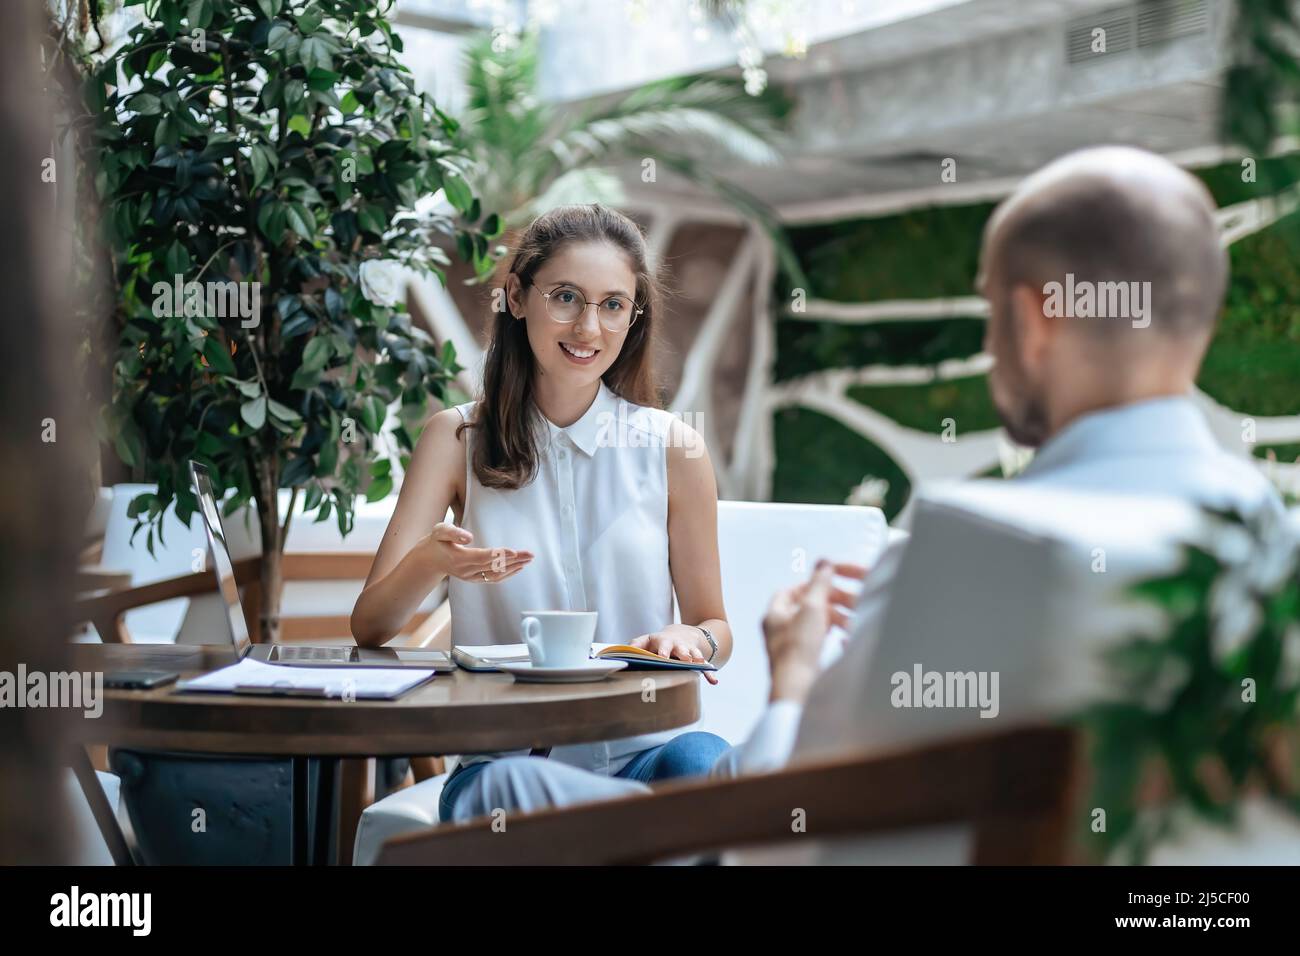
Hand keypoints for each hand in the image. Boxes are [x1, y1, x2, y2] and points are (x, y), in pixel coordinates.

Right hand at [420, 521, 532, 583]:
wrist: (429, 560)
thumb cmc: (436, 542)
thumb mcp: (440, 531)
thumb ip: (453, 533)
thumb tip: (469, 537)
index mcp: (459, 559)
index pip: (483, 557)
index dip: (500, 555)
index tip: (515, 552)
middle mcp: (467, 571)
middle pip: (494, 566)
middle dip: (514, 560)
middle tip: (530, 554)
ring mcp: (471, 577)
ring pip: (496, 575)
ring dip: (514, 568)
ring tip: (529, 560)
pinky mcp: (475, 579)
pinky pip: (493, 579)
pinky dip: (508, 574)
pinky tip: (519, 567)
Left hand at [630, 624, 719, 684]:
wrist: (682, 633)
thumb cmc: (658, 642)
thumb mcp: (646, 640)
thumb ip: (635, 645)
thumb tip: (623, 652)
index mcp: (663, 642)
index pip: (662, 646)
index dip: (662, 652)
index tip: (662, 658)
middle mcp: (678, 646)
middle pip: (681, 649)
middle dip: (683, 654)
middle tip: (685, 659)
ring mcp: (690, 652)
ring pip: (695, 656)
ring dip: (698, 661)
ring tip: (700, 666)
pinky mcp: (698, 659)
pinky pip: (705, 666)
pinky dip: (709, 674)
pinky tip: (713, 682)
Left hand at [762, 560, 865, 702]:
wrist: (799, 690)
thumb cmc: (799, 648)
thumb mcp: (812, 607)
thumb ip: (819, 583)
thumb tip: (824, 562)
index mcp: (774, 614)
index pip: (790, 591)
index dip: (811, 584)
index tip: (831, 582)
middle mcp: (778, 630)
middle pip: (807, 607)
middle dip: (832, 603)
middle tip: (854, 602)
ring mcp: (790, 647)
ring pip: (815, 625)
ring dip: (837, 620)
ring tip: (854, 623)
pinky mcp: (803, 662)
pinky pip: (820, 643)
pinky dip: (834, 637)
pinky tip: (845, 639)